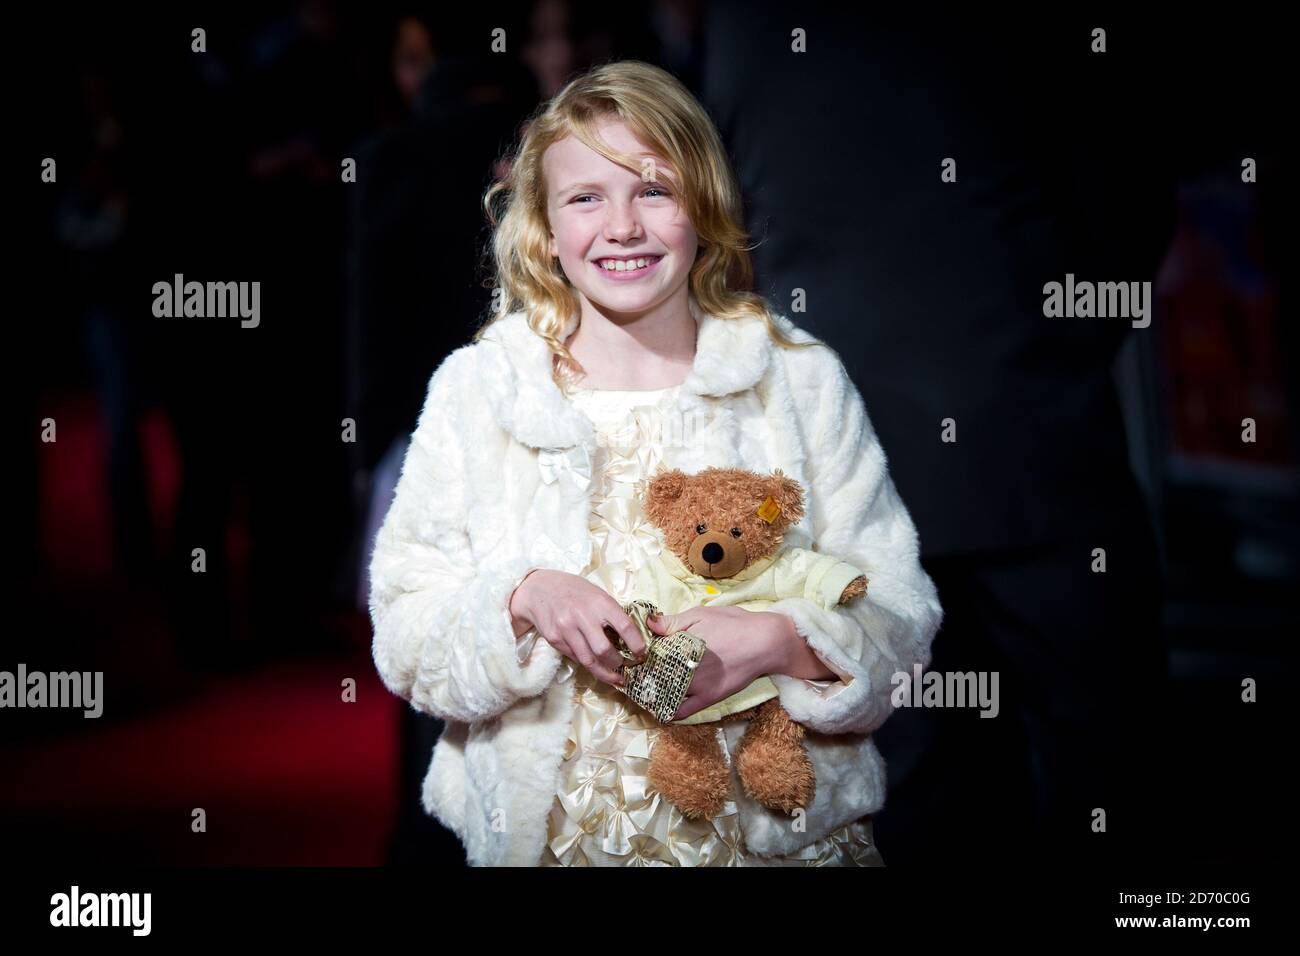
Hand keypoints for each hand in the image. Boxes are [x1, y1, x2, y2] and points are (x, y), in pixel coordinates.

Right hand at [508, 569, 647, 686]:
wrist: (539, 589)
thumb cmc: (575, 591)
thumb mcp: (598, 594)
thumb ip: (614, 613)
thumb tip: (636, 635)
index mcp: (600, 602)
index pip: (625, 627)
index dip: (637, 644)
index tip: (642, 653)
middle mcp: (582, 615)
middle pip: (604, 650)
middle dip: (617, 662)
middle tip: (623, 665)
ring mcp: (566, 628)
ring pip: (589, 661)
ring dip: (604, 672)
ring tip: (613, 676)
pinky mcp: (554, 639)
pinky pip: (575, 658)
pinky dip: (587, 663)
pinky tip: (594, 665)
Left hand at [645, 606, 784, 720]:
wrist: (764, 642)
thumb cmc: (733, 623)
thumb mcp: (701, 614)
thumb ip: (673, 621)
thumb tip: (648, 623)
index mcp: (677, 645)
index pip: (647, 654)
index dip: (639, 655)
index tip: (633, 656)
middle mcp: (682, 668)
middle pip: (652, 675)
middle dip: (643, 674)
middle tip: (636, 674)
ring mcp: (695, 686)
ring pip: (663, 694)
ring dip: (652, 693)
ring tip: (646, 690)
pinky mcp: (708, 698)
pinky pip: (682, 711)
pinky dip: (669, 712)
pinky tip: (661, 708)